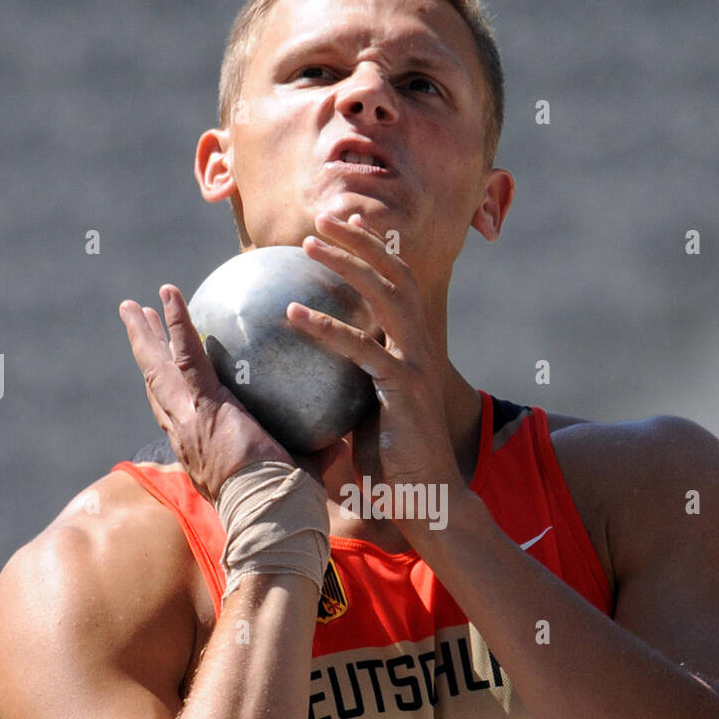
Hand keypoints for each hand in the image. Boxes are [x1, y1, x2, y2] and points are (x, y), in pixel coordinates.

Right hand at [119, 285, 330, 501]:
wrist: (275, 514)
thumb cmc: (290, 505)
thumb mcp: (299, 473)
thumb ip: (315, 451)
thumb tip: (340, 438)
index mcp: (202, 451)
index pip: (178, 415)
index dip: (169, 391)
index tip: (165, 369)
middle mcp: (186, 435)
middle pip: (155, 386)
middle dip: (144, 354)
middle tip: (134, 325)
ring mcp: (190, 420)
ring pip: (157, 368)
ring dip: (144, 335)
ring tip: (132, 306)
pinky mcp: (205, 406)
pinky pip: (188, 355)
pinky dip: (178, 322)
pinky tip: (170, 293)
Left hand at [286, 213, 461, 506]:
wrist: (426, 499)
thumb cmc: (389, 462)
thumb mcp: (360, 410)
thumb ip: (341, 381)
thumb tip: (293, 367)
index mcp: (411, 348)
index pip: (395, 283)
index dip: (372, 250)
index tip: (338, 227)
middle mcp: (419, 347)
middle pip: (395, 274)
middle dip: (362, 240)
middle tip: (323, 218)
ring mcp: (416, 365)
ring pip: (386, 297)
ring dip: (347, 265)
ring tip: (309, 245)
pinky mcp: (404, 390)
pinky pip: (362, 349)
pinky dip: (327, 327)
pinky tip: (291, 314)